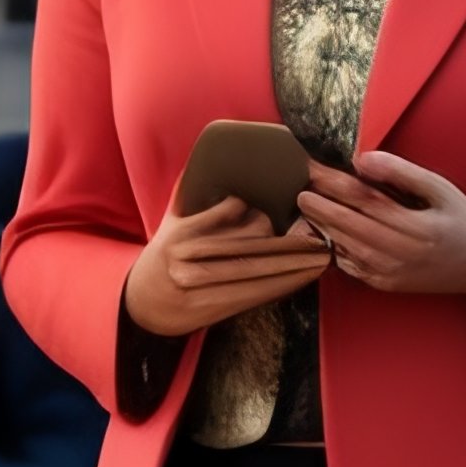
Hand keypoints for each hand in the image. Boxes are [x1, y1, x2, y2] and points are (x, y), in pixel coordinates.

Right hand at [122, 197, 327, 338]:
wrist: (143, 305)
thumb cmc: (162, 257)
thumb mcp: (168, 222)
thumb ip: (187, 193)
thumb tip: (210, 158)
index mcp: (180, 233)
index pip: (228, 214)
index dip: (258, 211)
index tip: (284, 202)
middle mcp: (188, 260)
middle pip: (249, 242)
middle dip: (287, 239)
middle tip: (316, 228)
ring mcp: (201, 286)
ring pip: (259, 269)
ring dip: (294, 263)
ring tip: (322, 254)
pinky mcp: (215, 308)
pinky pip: (257, 294)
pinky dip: (285, 285)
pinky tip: (306, 278)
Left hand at [297, 152, 465, 297]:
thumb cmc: (463, 221)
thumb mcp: (441, 189)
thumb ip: (401, 173)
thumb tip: (362, 160)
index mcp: (417, 227)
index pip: (365, 201)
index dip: (335, 184)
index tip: (313, 169)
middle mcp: (401, 253)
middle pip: (349, 226)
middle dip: (320, 206)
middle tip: (299, 189)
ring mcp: (391, 273)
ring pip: (345, 248)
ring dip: (323, 227)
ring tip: (306, 208)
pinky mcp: (386, 285)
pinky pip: (351, 267)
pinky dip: (335, 249)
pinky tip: (325, 233)